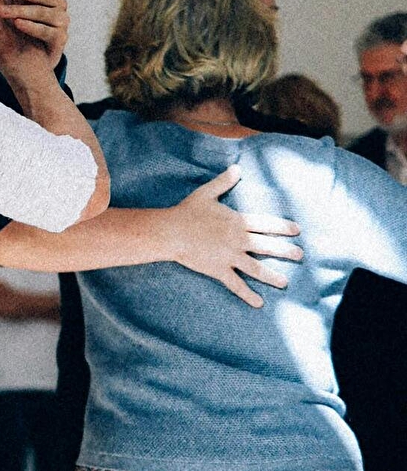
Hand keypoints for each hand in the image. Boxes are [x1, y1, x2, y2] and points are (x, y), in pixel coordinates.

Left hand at [0, 0, 62, 77]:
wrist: (26, 63)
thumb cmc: (15, 30)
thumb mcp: (2, 6)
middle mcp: (55, 4)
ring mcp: (60, 21)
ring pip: (44, 11)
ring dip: (22, 10)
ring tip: (1, 12)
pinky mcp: (59, 38)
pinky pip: (47, 31)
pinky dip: (32, 27)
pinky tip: (17, 24)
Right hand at [163, 167, 302, 307]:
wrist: (170, 232)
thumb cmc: (186, 212)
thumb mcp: (206, 193)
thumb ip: (223, 182)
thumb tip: (237, 168)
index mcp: (238, 221)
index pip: (266, 224)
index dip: (282, 227)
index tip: (297, 231)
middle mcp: (238, 240)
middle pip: (267, 246)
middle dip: (285, 251)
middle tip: (300, 255)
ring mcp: (229, 256)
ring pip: (256, 268)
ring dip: (272, 276)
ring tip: (285, 282)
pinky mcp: (218, 270)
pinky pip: (236, 284)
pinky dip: (247, 294)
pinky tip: (259, 303)